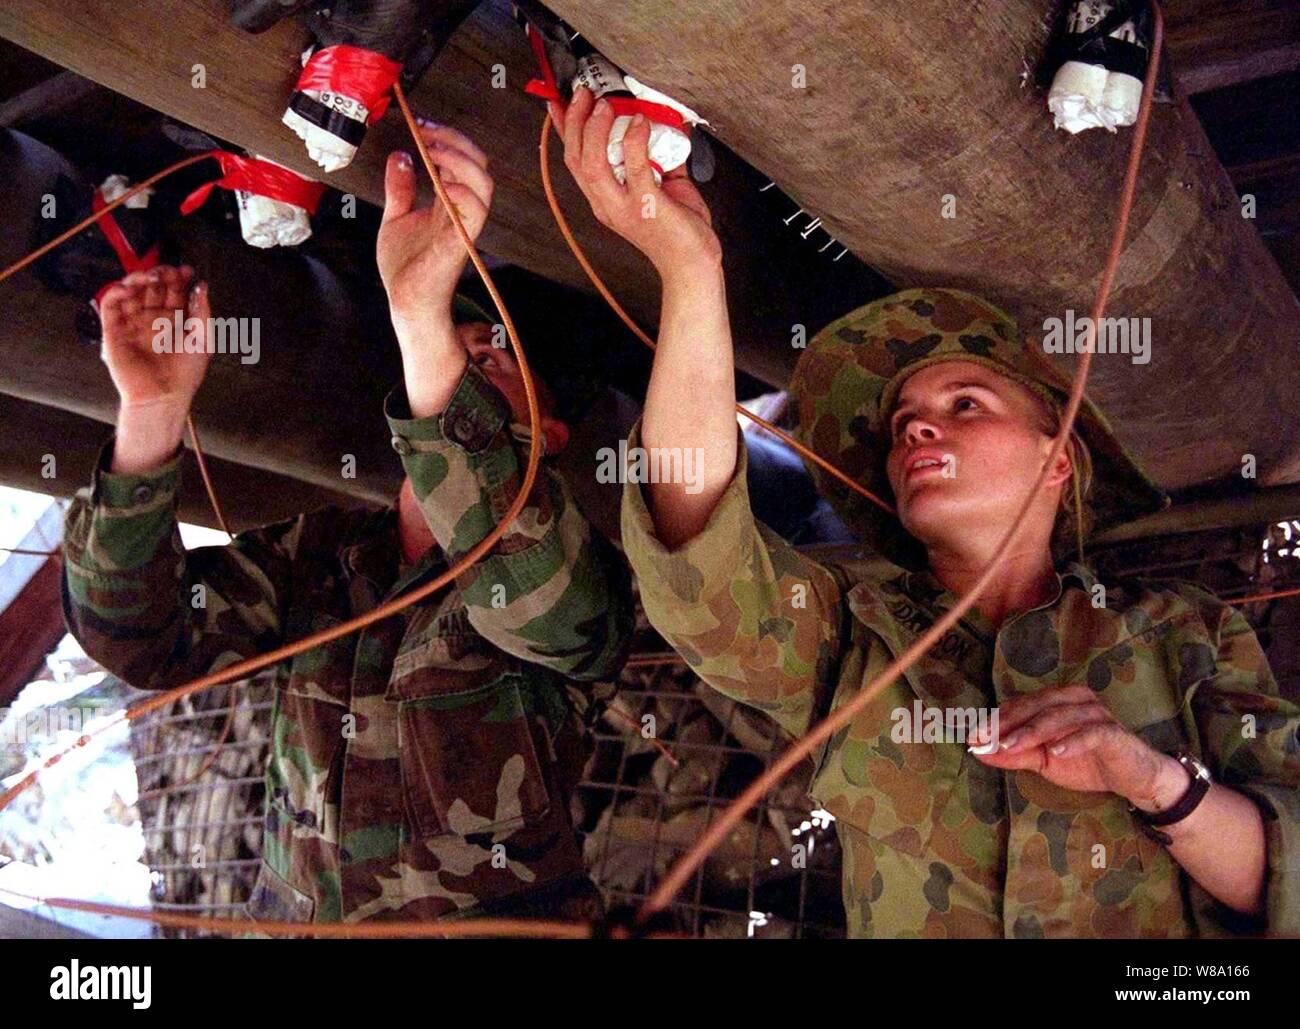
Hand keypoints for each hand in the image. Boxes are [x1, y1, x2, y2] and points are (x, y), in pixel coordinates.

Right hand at [100, 265, 210, 410]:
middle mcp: (152, 320)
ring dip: (139, 279)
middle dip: (161, 275)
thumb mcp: (203, 340)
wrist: (164, 396)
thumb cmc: (185, 374)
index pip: (173, 292)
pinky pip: (110, 305)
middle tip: (168, 271)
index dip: (178, 279)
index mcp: (173, 321)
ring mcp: (133, 324)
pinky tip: (129, 287)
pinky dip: (116, 292)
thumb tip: (202, 286)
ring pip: (131, 292)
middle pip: (152, 288)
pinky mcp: (114, 331)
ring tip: (152, 276)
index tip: (187, 271)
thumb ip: (203, 312)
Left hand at [377, 120, 493, 331]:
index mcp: (450, 204)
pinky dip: (460, 189)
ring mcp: (463, 226)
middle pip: (480, 166)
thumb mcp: (395, 217)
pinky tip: (437, 183)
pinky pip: (474, 210)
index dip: (447, 139)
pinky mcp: (460, 241)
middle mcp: (462, 212)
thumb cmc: (405, 267)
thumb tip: (401, 155)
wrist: (404, 301)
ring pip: (483, 183)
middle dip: (456, 142)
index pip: (464, 162)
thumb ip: (400, 188)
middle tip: (426, 133)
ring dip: (459, 160)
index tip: (421, 127)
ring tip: (432, 151)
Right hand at [548, 87, 720, 277]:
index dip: (563, 129)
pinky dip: (635, 140)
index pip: (574, 160)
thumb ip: (654, 158)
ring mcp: (624, 207)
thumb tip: (659, 124)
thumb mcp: (661, 187)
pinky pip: (634, 167)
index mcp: (604, 199)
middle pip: (575, 159)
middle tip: (586, 94)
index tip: (559, 101)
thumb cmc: (677, 230)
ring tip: (606, 104)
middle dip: (575, 121)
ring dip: (596, 129)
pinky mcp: (647, 205)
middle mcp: (606, 204)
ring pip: (593, 165)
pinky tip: (641, 122)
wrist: (692, 264)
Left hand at [969, 685, 1177, 804]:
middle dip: (1008, 722)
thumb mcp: (1043, 761)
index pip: (1021, 706)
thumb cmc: (1086, 763)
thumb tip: (978, 751)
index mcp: (1057, 700)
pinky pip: (1092, 733)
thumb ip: (1013, 754)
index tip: (973, 736)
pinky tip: (1055, 752)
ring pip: (1060, 716)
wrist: (1132, 779)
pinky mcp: (1114, 732)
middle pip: (1037, 705)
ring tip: (1011, 746)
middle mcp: (1075, 700)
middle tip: (985, 737)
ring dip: (1033, 731)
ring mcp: (1096, 713)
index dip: (996, 720)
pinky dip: (1072, 741)